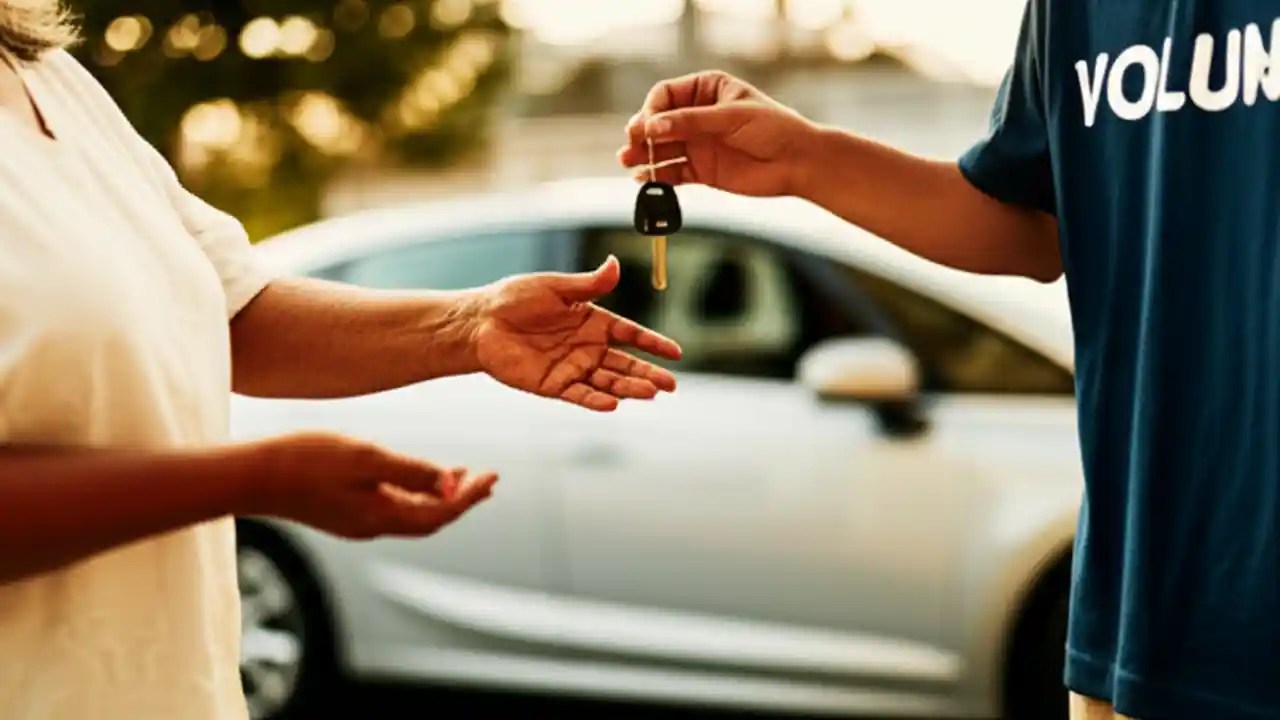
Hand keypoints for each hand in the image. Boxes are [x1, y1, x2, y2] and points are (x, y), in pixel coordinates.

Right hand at [242, 432, 496, 539]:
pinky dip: (412, 494)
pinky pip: (389, 508)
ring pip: (411, 515)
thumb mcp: (366, 458)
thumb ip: (411, 471)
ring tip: (460, 475)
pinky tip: (411, 476)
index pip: (442, 512)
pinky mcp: (340, 513)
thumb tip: (453, 484)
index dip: (471, 496)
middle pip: (431, 519)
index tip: (493, 477)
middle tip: (487, 479)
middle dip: (461, 499)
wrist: (251, 477)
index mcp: (383, 517)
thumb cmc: (306, 462)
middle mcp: (372, 527)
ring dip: (438, 496)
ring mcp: (355, 522)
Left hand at [471, 256, 681, 411]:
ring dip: (629, 388)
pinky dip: (596, 400)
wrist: (480, 321)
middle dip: (648, 374)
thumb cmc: (515, 298)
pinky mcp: (553, 385)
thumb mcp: (556, 287)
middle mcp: (587, 347)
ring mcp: (572, 368)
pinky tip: (613, 403)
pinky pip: (579, 395)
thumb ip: (589, 284)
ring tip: (651, 393)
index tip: (675, 353)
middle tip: (670, 384)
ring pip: (608, 382)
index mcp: (593, 321)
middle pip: (625, 364)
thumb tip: (615, 263)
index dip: (653, 343)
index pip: (631, 333)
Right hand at [618, 70, 820, 197]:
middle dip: (643, 133)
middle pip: (658, 123)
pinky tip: (646, 181)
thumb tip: (653, 126)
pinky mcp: (702, 171)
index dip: (652, 110)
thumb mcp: (731, 117)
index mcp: (705, 90)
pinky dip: (659, 178)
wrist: (798, 162)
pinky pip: (673, 174)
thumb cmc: (773, 128)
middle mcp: (697, 116)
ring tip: (628, 163)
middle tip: (631, 145)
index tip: (647, 125)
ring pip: (662, 149)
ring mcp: (698, 144)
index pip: (666, 96)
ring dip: (644, 156)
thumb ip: (691, 122)